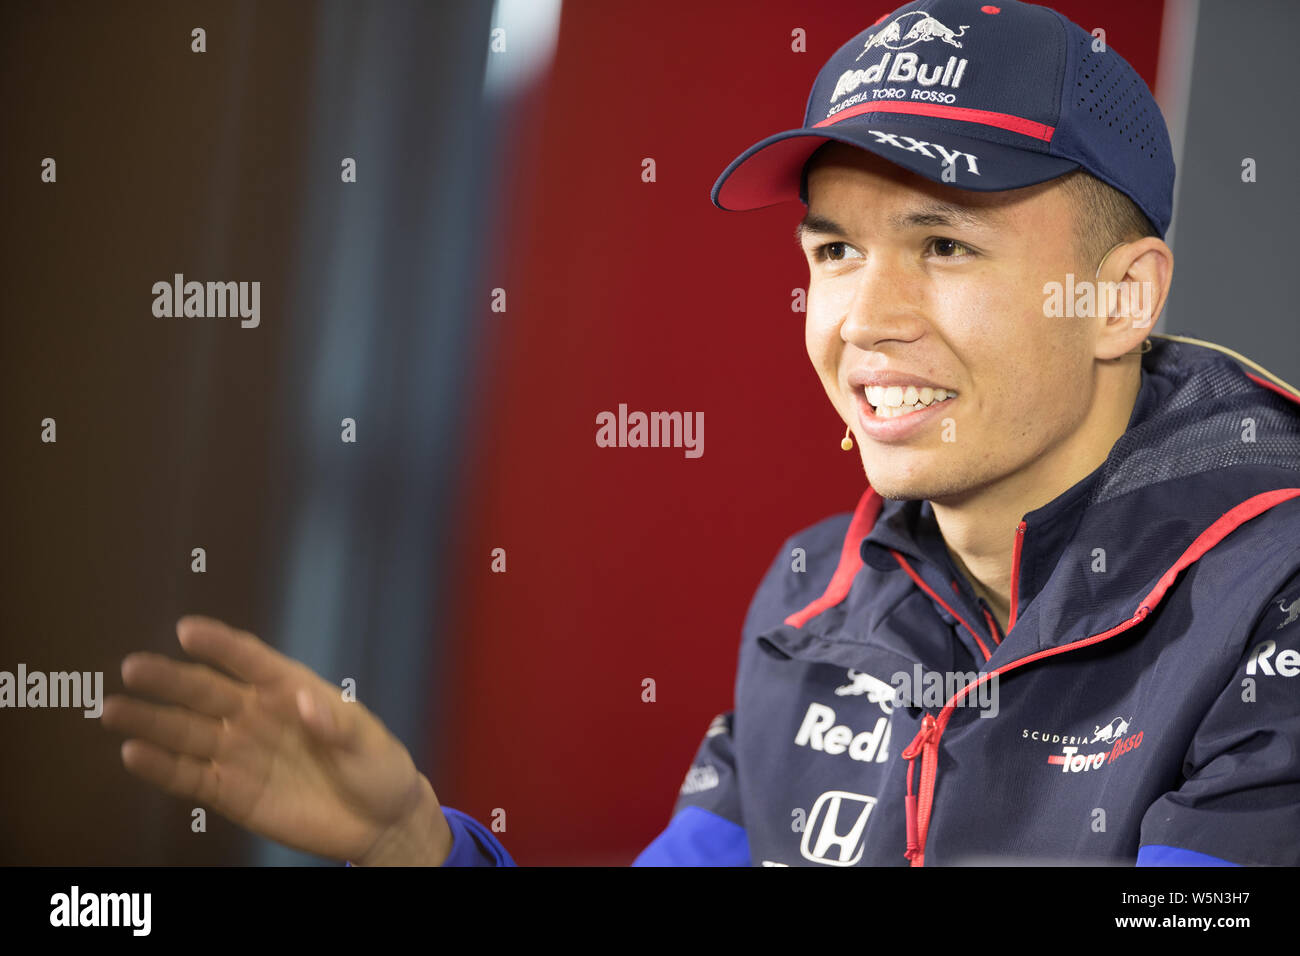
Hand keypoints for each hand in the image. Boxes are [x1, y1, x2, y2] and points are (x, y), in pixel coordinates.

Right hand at [101, 615, 452, 864]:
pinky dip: (162, 768)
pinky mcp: (232, 792)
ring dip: (151, 721)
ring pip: (187, 732)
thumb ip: (336, 724)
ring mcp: (241, 753)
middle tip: (133, 667)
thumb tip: (306, 703)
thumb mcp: (369, 741)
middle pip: (207, 692)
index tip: (188, 629)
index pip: (250, 659)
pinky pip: (191, 777)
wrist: (379, 823)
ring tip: (113, 709)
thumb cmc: (378, 768)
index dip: (220, 644)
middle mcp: (257, 715)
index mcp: (292, 688)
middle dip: (170, 679)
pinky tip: (134, 754)